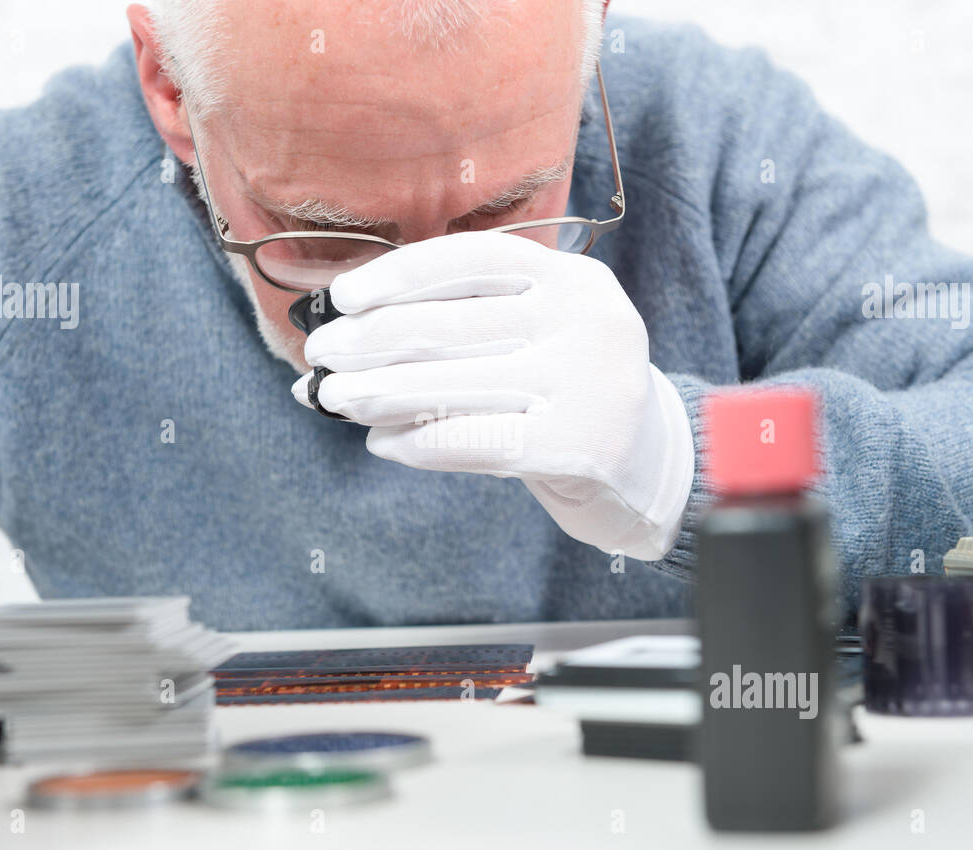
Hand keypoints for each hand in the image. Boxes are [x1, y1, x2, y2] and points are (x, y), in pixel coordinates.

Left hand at [291, 231, 693, 559]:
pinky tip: (384, 443)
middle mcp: (588, 321)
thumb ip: (473, 319)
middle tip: (321, 355)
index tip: (344, 297)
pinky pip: (471, 440)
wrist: (651, 466)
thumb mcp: (544, 333)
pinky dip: (416, 442)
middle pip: (452, 323)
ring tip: (334, 397)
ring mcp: (587, 384)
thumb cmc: (571, 392)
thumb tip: (357, 323)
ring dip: (378, 393)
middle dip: (371, 341)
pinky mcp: (578, 447)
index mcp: (575, 278)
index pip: (473, 259)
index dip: (401, 275)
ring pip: (452, 384)